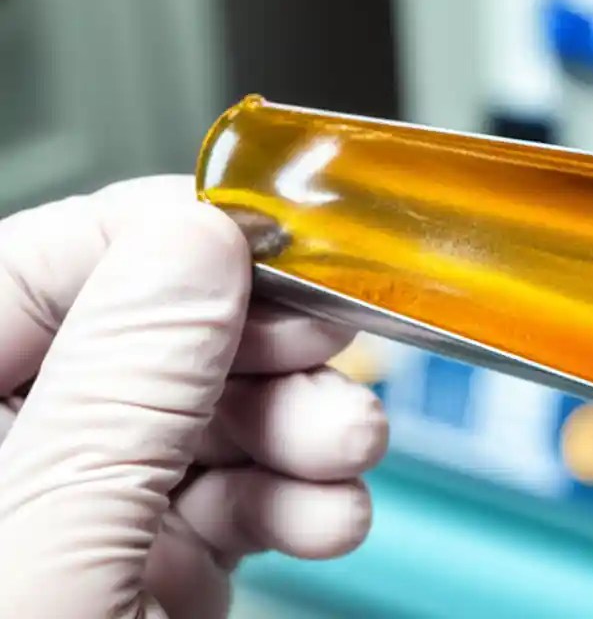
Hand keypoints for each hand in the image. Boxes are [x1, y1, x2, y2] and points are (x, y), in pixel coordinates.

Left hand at [0, 176, 388, 617]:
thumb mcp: (61, 544)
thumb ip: (126, 391)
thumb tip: (195, 244)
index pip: (39, 267)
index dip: (161, 238)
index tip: (269, 236)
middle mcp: (16, 458)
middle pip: (153, 341)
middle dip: (265, 349)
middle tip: (331, 341)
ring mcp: (89, 516)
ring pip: (214, 417)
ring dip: (306, 429)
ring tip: (347, 450)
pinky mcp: (158, 567)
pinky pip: (241, 495)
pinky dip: (302, 500)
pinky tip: (328, 516)